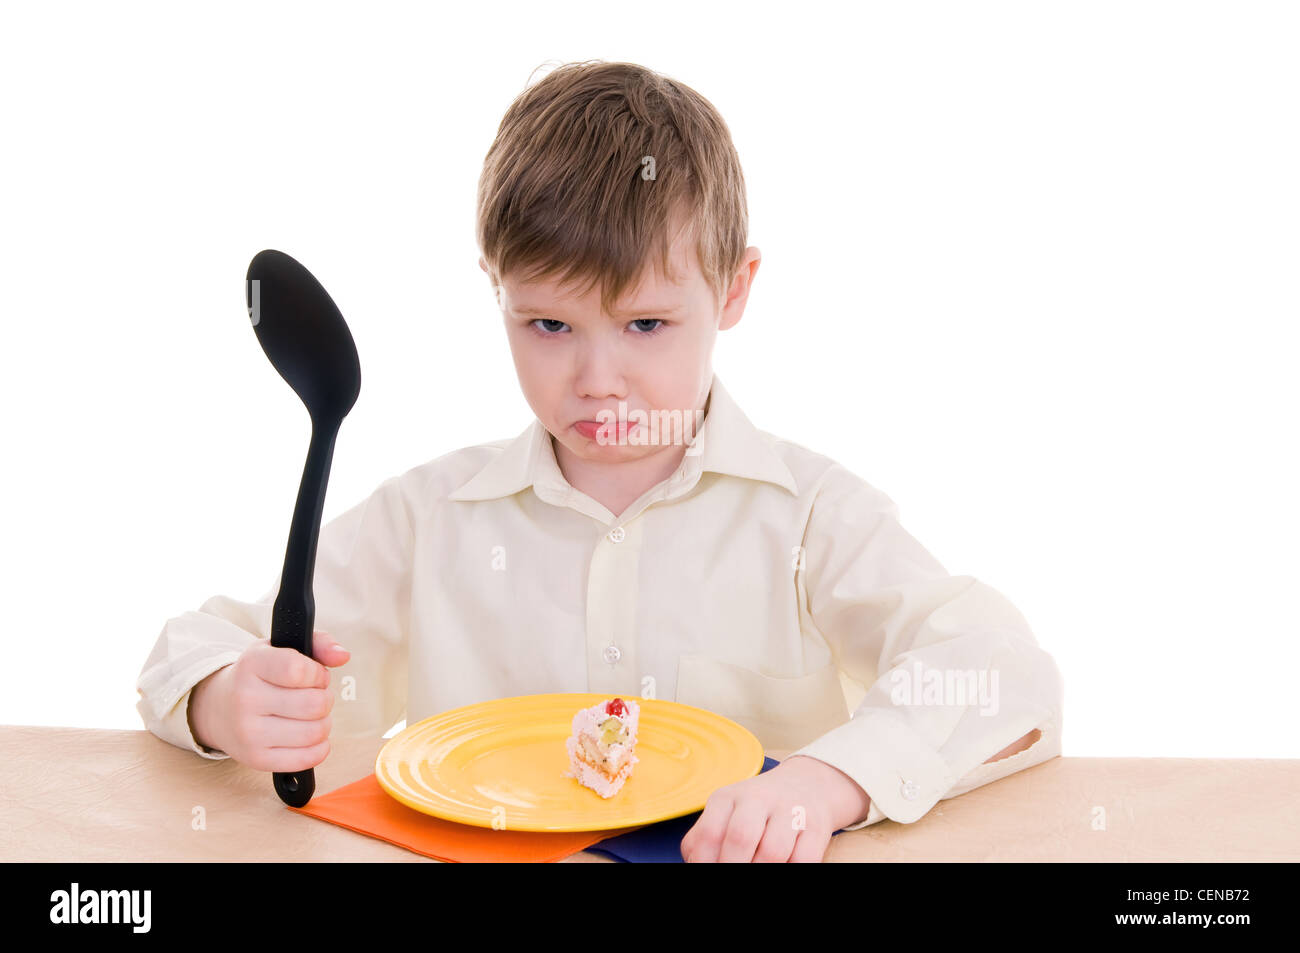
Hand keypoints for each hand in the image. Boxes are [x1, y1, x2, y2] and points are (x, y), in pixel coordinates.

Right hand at [188, 629, 349, 771]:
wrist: (218, 708)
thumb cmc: (260, 675)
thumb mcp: (281, 648)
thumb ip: (319, 643)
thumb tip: (342, 655)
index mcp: (252, 665)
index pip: (299, 670)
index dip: (318, 673)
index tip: (313, 675)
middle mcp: (245, 699)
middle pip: (315, 704)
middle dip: (324, 698)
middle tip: (312, 695)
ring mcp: (249, 732)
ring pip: (315, 731)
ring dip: (323, 722)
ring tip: (310, 715)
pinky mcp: (256, 758)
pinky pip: (307, 758)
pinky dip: (319, 747)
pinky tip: (309, 735)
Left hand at [679, 754, 870, 861]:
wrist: (805, 785)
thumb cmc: (755, 810)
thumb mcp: (725, 814)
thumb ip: (706, 839)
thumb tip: (697, 864)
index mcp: (727, 797)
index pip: (709, 833)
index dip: (706, 862)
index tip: (709, 872)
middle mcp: (758, 798)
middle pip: (741, 838)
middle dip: (733, 867)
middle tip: (734, 877)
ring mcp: (790, 810)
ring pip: (773, 852)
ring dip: (763, 870)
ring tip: (758, 871)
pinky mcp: (816, 826)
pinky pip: (803, 859)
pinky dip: (790, 868)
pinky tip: (782, 866)